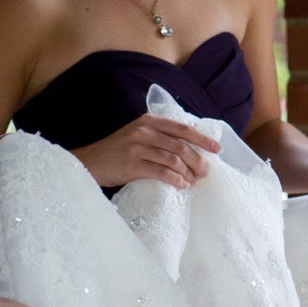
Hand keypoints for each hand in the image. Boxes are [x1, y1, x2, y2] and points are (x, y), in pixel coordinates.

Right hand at [72, 114, 220, 188]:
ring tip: (195, 181)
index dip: (202, 138)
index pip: (182, 128)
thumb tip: (189, 149)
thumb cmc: (116, 151)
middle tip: (206, 171)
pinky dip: (176, 179)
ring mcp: (138, 147)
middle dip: (199, 159)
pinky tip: (182, 185)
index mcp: (149, 121)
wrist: (89, 162)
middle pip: (181, 145)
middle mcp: (145, 131)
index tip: (217, 149)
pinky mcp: (133, 164)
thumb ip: (159, 136)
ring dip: (189, 172)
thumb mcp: (137, 134)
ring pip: (174, 159)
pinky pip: (162, 172)